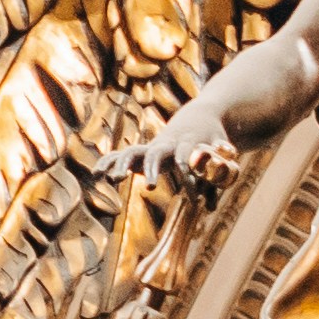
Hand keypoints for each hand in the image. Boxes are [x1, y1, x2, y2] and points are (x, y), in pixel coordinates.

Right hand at [94, 94, 238, 195]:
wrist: (199, 118)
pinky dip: (108, 161)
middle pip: (155, 154)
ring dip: (122, 164)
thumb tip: (214, 200)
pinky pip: (121, 154)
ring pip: (132, 151)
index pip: (185, 161)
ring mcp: (152, 146)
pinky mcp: (142, 151)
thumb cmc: (212, 141)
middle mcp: (166, 144)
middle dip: (152, 170)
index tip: (194, 199)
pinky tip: (97, 173)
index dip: (189, 180)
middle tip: (151, 189)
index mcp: (187, 144)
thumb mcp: (221, 152)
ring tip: (112, 179)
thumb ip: (217, 173)